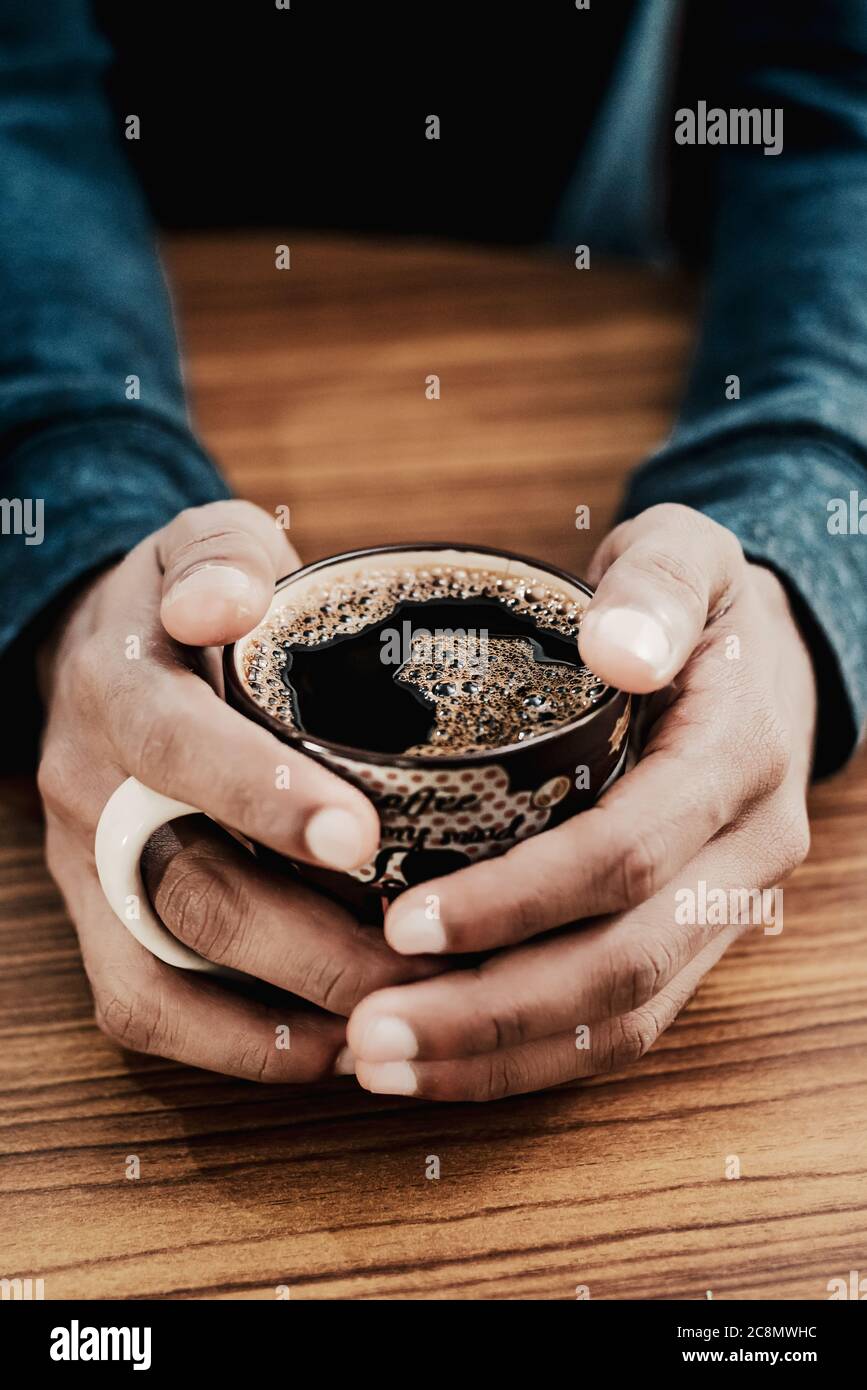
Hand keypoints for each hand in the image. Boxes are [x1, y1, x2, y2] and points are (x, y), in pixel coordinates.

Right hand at [37, 500, 434, 1080]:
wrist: (92, 655)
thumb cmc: (180, 602)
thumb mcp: (202, 544)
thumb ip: (224, 557)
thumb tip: (228, 600)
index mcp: (118, 688)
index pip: (176, 745)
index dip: (262, 794)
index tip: (361, 837)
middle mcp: (92, 793)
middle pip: (185, 888)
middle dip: (309, 941)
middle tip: (426, 964)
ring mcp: (89, 870)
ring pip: (163, 972)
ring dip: (286, 1012)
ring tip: (398, 1019)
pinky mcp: (100, 924)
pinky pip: (148, 1010)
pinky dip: (240, 1046)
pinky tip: (334, 1048)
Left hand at [346, 504, 816, 1100]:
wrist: (768, 661)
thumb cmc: (699, 605)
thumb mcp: (688, 555)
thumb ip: (659, 585)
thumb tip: (620, 649)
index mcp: (736, 760)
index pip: (626, 853)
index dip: (518, 899)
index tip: (402, 924)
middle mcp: (745, 854)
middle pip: (623, 966)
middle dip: (492, 1013)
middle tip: (368, 1035)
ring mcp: (726, 910)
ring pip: (625, 1019)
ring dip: (500, 1057)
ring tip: (380, 1065)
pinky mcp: (696, 940)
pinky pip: (625, 1024)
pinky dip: (531, 1056)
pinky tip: (441, 1062)